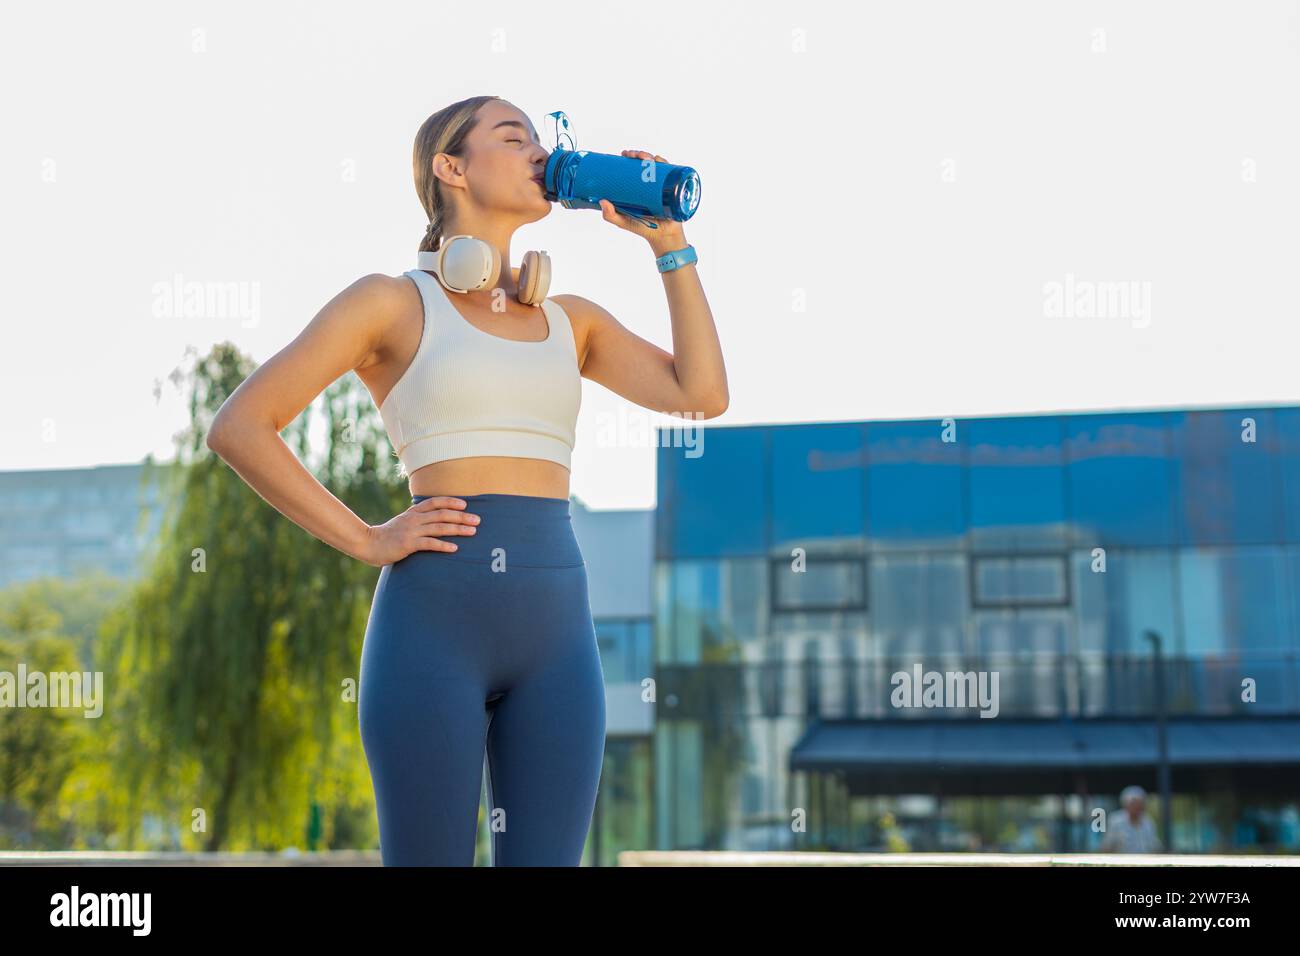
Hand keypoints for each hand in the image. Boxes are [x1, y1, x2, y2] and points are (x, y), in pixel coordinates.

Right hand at [361, 496, 479, 566]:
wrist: (368, 543)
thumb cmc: (389, 535)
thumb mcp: (403, 522)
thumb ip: (418, 519)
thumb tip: (436, 519)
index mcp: (413, 512)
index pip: (435, 502)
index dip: (451, 502)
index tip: (465, 504)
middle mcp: (414, 519)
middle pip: (442, 514)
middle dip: (461, 516)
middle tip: (477, 520)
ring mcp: (411, 531)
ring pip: (439, 527)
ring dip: (458, 529)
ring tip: (472, 532)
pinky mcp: (408, 544)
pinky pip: (429, 544)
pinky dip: (443, 545)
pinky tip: (454, 548)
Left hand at [600, 148, 687, 251]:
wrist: (663, 237)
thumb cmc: (643, 228)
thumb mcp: (623, 221)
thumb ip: (611, 215)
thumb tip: (602, 201)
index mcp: (638, 187)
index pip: (634, 167)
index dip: (630, 157)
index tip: (624, 154)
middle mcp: (650, 184)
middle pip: (645, 163)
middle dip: (640, 154)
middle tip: (633, 156)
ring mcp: (662, 185)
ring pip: (658, 165)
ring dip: (652, 157)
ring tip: (646, 159)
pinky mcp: (672, 189)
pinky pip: (671, 173)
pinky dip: (666, 164)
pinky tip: (659, 161)